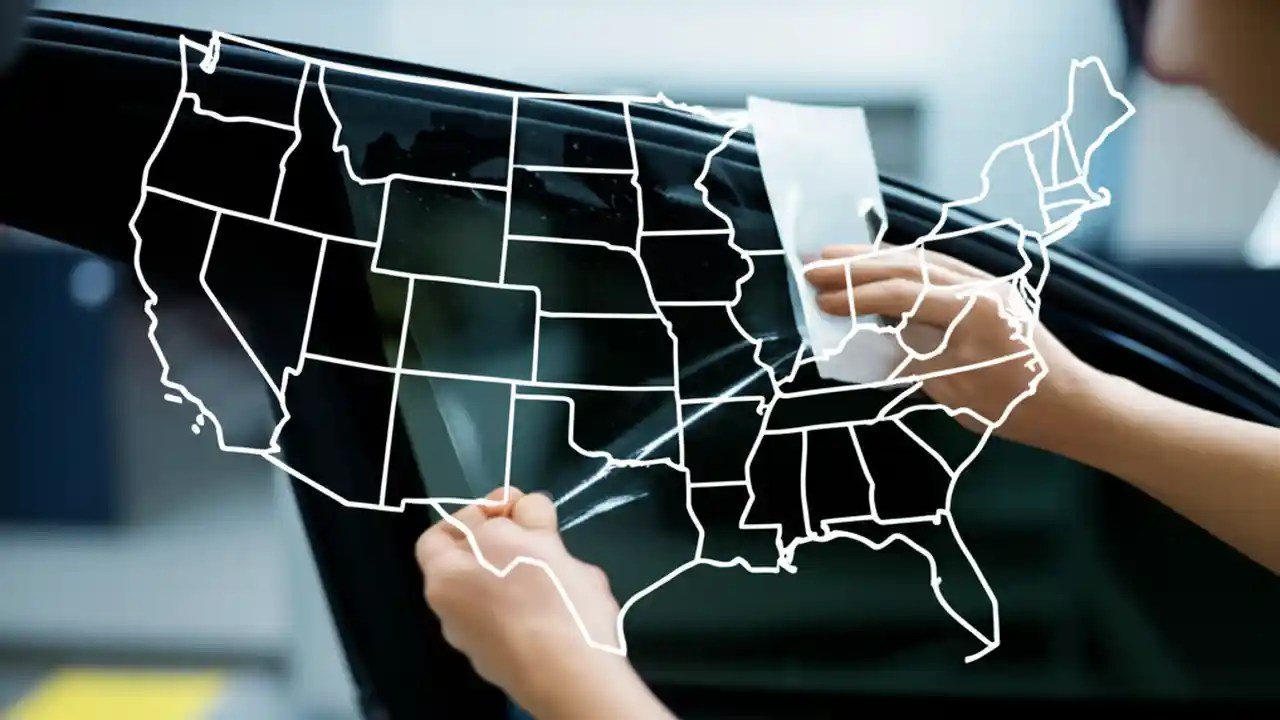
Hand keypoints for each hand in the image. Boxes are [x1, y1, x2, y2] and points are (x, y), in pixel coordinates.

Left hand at [416, 487, 663, 717]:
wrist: (571, 677)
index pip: (441, 534)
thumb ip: (524, 516)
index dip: (474, 514)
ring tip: (564, 569)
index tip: (513, 510)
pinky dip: (540, 606)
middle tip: (545, 535)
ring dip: (530, 572)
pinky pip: (522, 620)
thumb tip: (519, 507)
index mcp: (444, 579)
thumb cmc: (545, 597)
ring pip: (503, 589)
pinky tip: (569, 604)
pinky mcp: (510, 663)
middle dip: (510, 541)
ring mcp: (481, 642)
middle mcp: (452, 613)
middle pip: (475, 561)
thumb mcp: (537, 536)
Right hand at [804, 243, 1102, 450]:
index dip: (857, 296)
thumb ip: (910, 356)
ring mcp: (985, 284)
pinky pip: (936, 270)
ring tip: (834, 258)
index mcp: (972, 309)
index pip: (903, 293)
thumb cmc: (1013, 404)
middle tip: (813, 263)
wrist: (1070, 403)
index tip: (821, 300)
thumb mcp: (952, 388)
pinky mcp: (986, 292)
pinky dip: (901, 268)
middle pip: (908, 264)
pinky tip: (877, 269)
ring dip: (875, 259)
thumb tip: (872, 337)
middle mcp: (979, 286)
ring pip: (921, 260)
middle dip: (856, 264)